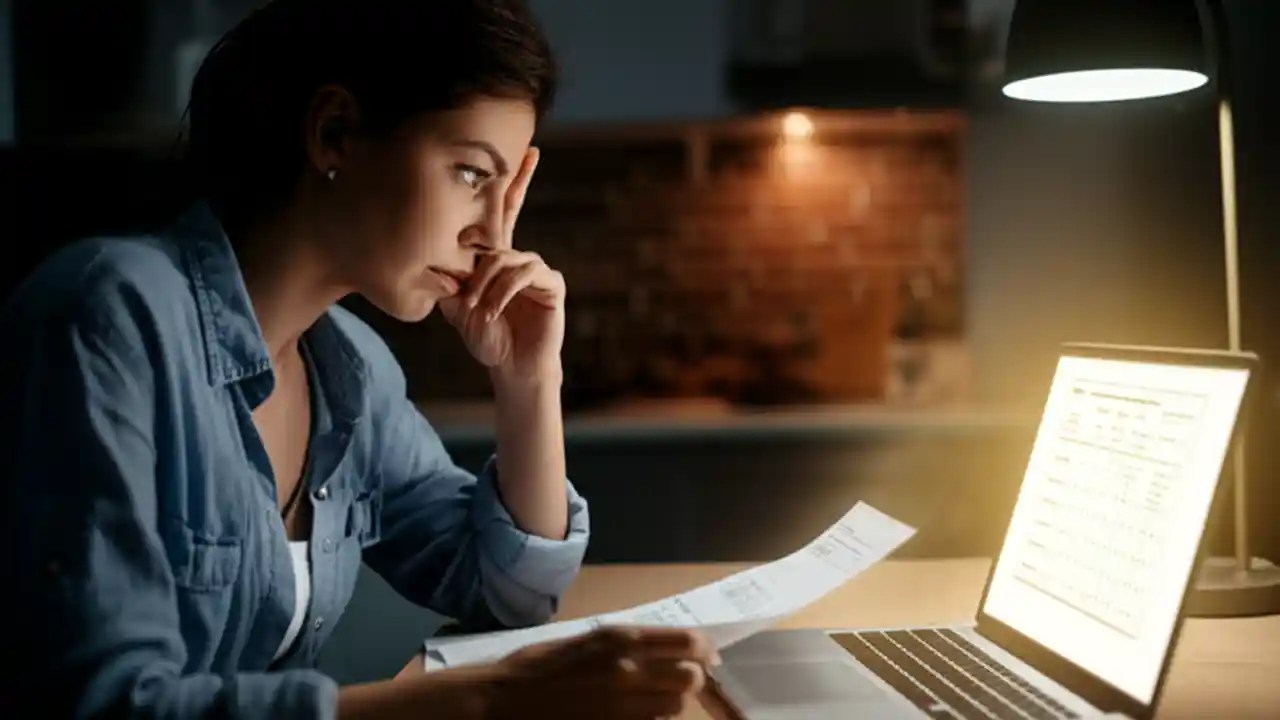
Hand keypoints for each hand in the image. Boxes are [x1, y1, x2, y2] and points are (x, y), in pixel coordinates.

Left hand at [439, 148, 565, 383]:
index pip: (498, 215)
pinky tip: (492, 310)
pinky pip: (525, 273)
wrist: (511, 368)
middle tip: (533, 153)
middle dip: (521, 180)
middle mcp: (516, 256)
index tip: (512, 154)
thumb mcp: (457, 308)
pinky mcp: (551, 284)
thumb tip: (424, 257)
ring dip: (486, 282)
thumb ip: (448, 281)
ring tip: (476, 309)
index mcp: (495, 258)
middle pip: (514, 211)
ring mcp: (535, 268)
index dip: (505, 185)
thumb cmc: (486, 339)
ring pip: (505, 256)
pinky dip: (503, 291)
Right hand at [487, 626, 717, 718]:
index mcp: (621, 639)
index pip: (689, 642)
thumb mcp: (587, 641)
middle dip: (691, 680)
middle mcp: (628, 670)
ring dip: (672, 704)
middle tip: (682, 681)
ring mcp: (623, 706)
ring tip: (654, 702)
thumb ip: (628, 645)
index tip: (706, 656)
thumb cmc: (538, 667)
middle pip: (690, 678)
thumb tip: (670, 649)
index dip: (704, 650)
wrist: (502, 701)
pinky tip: (638, 717)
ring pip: (676, 707)